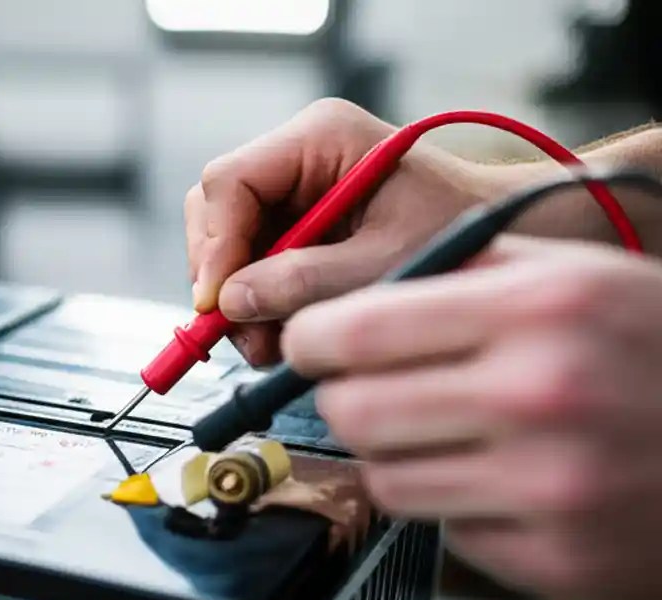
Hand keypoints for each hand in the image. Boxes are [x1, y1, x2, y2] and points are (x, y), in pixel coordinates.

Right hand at [188, 98, 525, 365]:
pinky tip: (283, 330)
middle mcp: (297, 154)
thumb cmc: (460, 234)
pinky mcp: (296, 221)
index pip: (230, 182)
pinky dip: (258, 301)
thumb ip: (305, 281)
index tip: (218, 305)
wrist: (503, 235)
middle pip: (216, 211)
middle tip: (242, 333)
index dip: (214, 246)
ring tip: (270, 344)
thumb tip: (231, 303)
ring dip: (239, 298)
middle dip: (222, 277)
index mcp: (321, 137)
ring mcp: (293, 188)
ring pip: (227, 241)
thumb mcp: (384, 262)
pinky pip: (250, 260)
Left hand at [281, 236, 661, 599]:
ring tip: (453, 435)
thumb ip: (469, 276)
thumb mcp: (585, 279)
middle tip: (370, 392)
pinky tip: (510, 483)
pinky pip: (448, 532)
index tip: (309, 344)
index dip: (311, 340)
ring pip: (387, 479)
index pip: (357, 331)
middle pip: (353, 411)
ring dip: (399, 456)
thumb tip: (353, 296)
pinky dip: (461, 507)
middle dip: (345, 400)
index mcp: (540, 310)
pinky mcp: (555, 560)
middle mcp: (540, 397)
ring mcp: (548, 488)